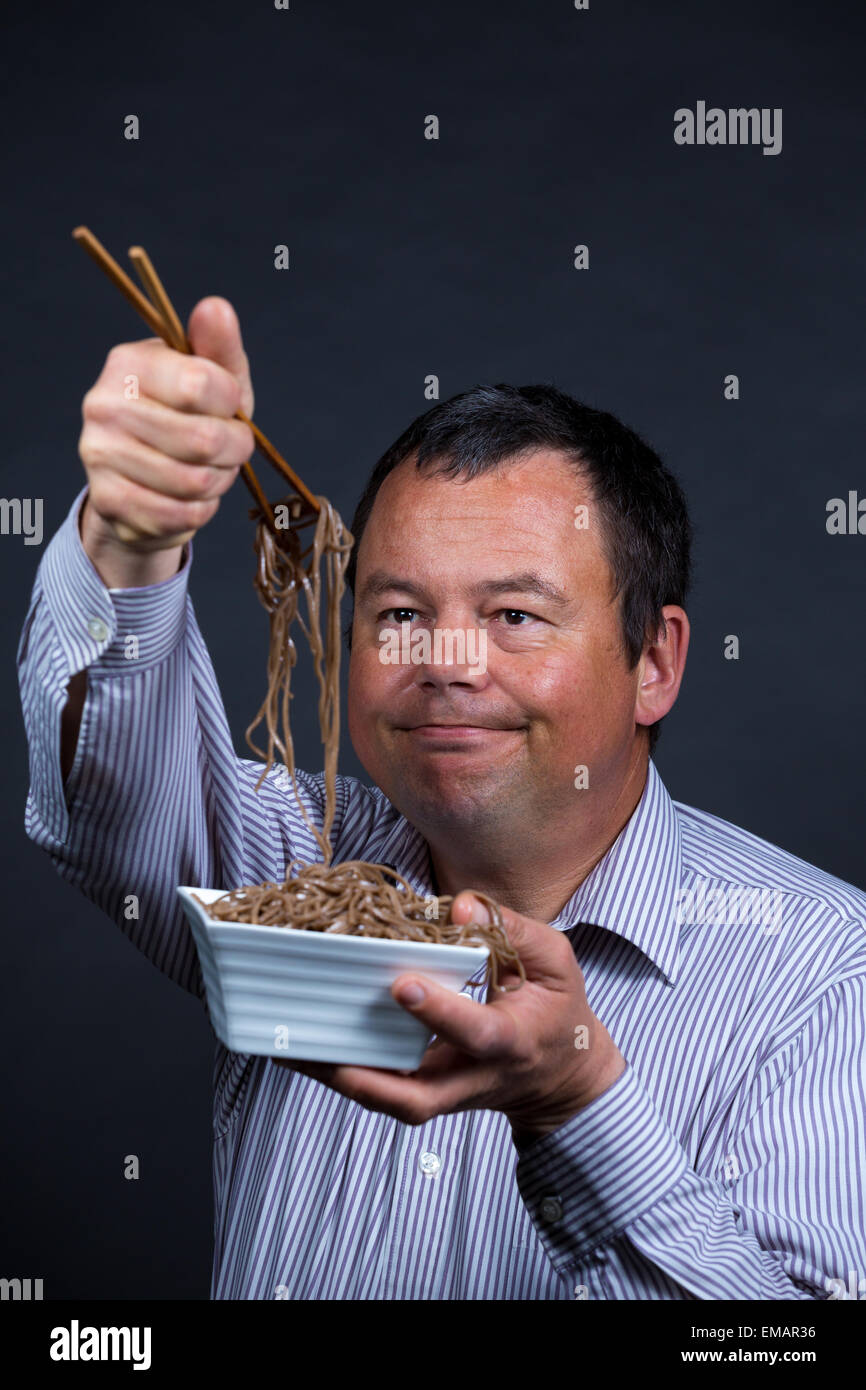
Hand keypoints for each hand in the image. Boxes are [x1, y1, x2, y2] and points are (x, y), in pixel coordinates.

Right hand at [78, 297, 254, 580]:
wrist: (145, 480)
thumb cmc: (190, 418)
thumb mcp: (214, 377)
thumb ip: (219, 345)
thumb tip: (216, 307)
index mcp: (130, 364)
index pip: (202, 384)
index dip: (231, 403)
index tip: (228, 406)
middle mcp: (104, 405)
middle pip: (204, 440)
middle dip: (233, 450)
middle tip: (228, 448)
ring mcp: (99, 454)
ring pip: (196, 482)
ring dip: (218, 482)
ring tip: (209, 470)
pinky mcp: (107, 500)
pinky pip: (181, 515)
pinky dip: (200, 510)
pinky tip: (190, 496)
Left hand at [275, 890, 626, 1144]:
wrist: (561, 1077)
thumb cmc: (557, 1009)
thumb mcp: (556, 962)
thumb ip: (514, 931)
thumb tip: (461, 908)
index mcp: (513, 1042)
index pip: (476, 1032)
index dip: (440, 1012)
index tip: (401, 984)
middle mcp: (474, 1078)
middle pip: (417, 1095)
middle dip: (366, 1076)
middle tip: (317, 1047)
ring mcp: (448, 1094)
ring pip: (390, 1101)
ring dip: (339, 1079)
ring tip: (290, 1048)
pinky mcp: (427, 1094)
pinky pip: (382, 1090)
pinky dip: (342, 1072)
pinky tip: (303, 1047)